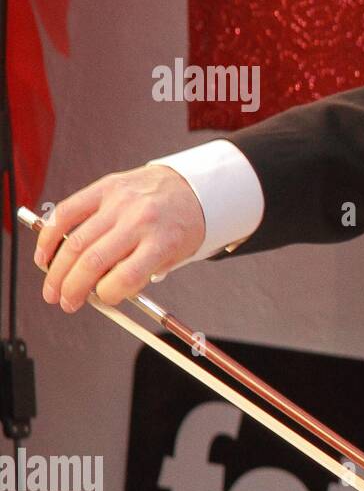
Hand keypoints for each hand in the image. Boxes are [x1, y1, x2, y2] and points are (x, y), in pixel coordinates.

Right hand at [36, 164, 206, 311]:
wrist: (193, 187)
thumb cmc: (182, 226)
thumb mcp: (175, 257)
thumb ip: (142, 274)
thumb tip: (100, 293)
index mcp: (163, 241)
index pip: (126, 277)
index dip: (108, 295)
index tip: (102, 300)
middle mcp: (139, 220)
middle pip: (94, 262)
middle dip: (72, 289)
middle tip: (65, 302)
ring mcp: (119, 202)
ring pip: (75, 241)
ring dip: (56, 271)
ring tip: (52, 288)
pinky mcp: (105, 188)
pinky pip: (67, 212)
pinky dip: (49, 235)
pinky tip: (44, 255)